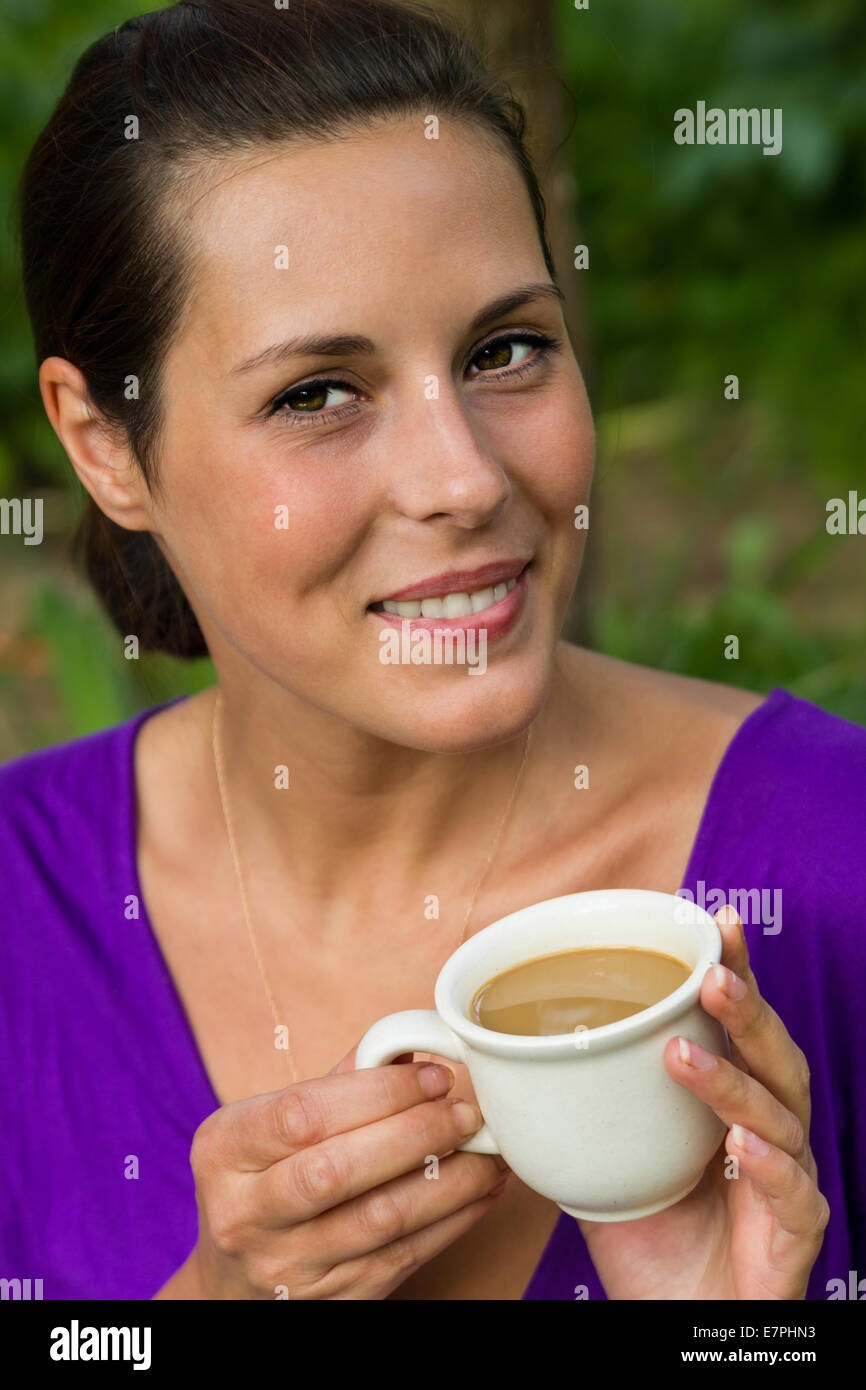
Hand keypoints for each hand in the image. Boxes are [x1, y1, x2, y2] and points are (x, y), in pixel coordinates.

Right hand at [185, 1048, 509, 1298]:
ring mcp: (285, 1266)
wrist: (235, 1281)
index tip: (434, 1076)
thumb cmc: (266, 1177)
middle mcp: (244, 1213)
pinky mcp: (331, 1301)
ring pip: (380, 1220)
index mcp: (224, 1149)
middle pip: (337, 1171)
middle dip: (416, 1134)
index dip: (379, 1092)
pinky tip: (479, 1189)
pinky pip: (403, 1256)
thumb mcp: (272, 1124)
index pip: (304, 1113)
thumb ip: (338, 1082)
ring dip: (450, 1182)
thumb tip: (416, 1041)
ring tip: (488, 1149)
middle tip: (466, 1112)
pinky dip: (453, 1219)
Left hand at [578, 905, 829, 1298]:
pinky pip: (793, 1193)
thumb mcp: (605, 1152)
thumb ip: (574, 1100)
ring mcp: (787, 1179)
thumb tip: (496, 1049)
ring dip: (733, 1081)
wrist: (676, 1320)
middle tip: (709, 975)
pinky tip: (739, 1141)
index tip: (715, 917)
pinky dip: (769, 1165)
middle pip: (774, 1055)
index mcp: (732, 1096)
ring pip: (780, 1116)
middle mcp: (769, 1127)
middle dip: (745, 1009)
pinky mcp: (794, 1235)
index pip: (738, 1023)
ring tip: (682, 1057)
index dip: (734, 969)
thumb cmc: (648, 1230)